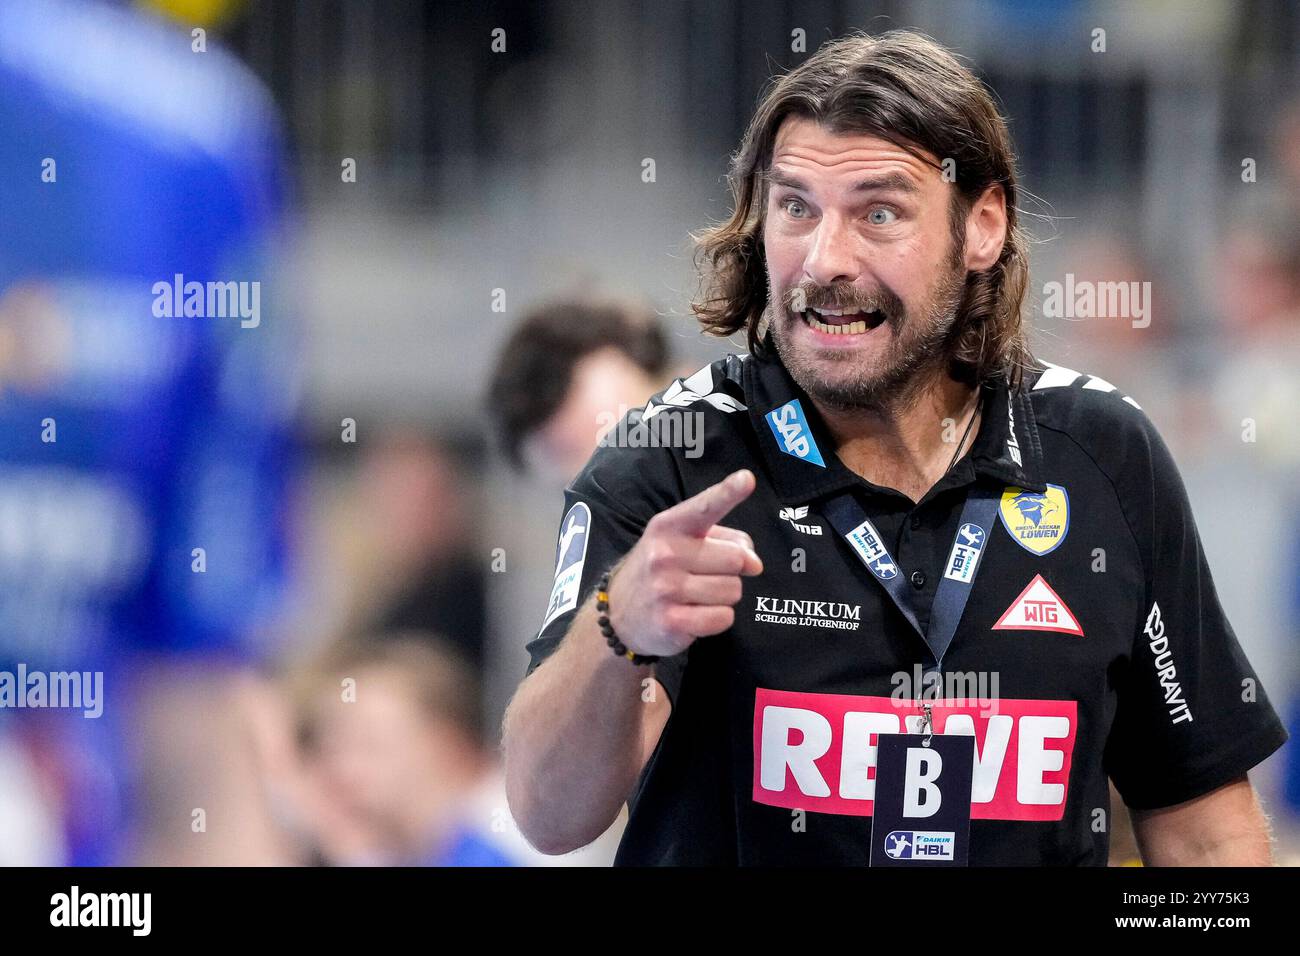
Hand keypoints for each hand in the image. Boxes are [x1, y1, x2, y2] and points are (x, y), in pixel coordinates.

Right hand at [607, 469, 762, 657]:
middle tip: (710, 574)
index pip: (704, 507)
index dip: (728, 492)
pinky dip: (718, 618)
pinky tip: (696, 614)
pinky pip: (723, 618)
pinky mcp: (672, 622)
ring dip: (725, 595)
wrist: (617, 612)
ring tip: (698, 595)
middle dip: (734, 570)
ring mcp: (666, 589)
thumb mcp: (680, 542)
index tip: (747, 479)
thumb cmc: (661, 569)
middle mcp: (665, 554)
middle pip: (736, 558)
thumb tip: (754, 562)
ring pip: (733, 590)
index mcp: (669, 526)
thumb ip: (722, 540)